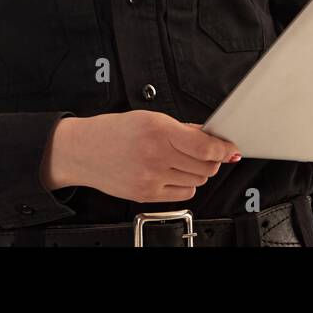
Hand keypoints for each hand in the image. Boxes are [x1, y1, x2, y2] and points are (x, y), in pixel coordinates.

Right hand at [42, 111, 240, 203]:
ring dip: (197, 171)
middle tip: (205, 152)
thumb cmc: (112, 132)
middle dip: (212, 159)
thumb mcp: (148, 118)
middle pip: (206, 166)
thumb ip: (180, 128)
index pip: (204, 146)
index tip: (229, 148)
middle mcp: (156, 155)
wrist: (82, 151)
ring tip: (181, 160)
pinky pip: (184, 194)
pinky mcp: (147, 195)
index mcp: (158, 130)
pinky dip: (185, 184)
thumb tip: (207, 136)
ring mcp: (151, 178)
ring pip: (198, 180)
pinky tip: (172, 173)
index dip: (223, 149)